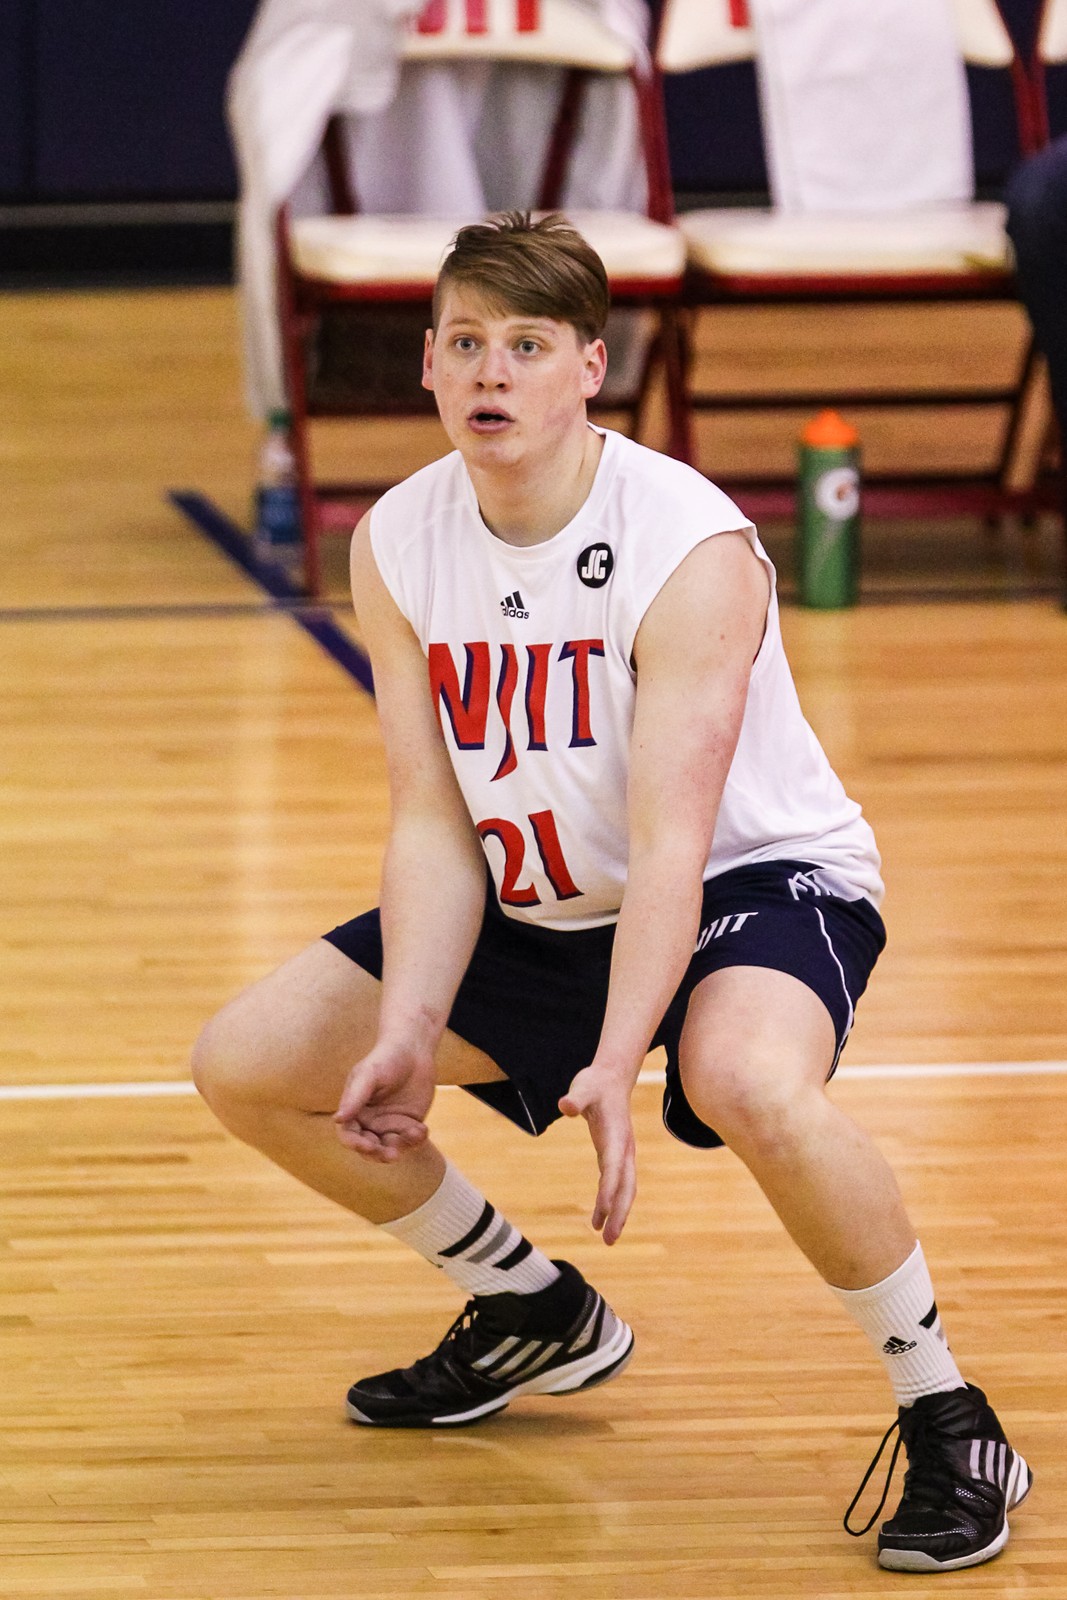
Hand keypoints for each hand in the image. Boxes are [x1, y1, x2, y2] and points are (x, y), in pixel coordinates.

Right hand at [334, 1042, 434, 1161]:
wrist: (414, 1050)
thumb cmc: (386, 1058)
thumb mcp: (369, 1074)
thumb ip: (355, 1096)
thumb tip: (337, 1119)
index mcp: (354, 1112)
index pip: (349, 1135)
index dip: (356, 1144)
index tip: (368, 1146)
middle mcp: (370, 1122)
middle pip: (370, 1148)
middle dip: (380, 1153)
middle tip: (392, 1154)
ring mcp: (390, 1125)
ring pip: (392, 1147)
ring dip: (402, 1146)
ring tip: (415, 1132)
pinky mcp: (409, 1125)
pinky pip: (411, 1140)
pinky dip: (416, 1139)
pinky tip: (422, 1129)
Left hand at [558, 1065, 636, 1244]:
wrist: (612, 1079)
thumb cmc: (595, 1084)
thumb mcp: (583, 1086)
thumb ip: (575, 1097)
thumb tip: (565, 1106)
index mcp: (617, 1136)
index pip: (613, 1167)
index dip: (608, 1189)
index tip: (602, 1210)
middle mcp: (624, 1149)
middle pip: (626, 1186)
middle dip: (619, 1212)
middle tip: (609, 1239)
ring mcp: (624, 1154)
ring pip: (626, 1189)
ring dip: (619, 1213)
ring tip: (608, 1239)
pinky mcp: (617, 1157)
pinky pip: (617, 1185)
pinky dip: (612, 1203)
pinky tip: (600, 1219)